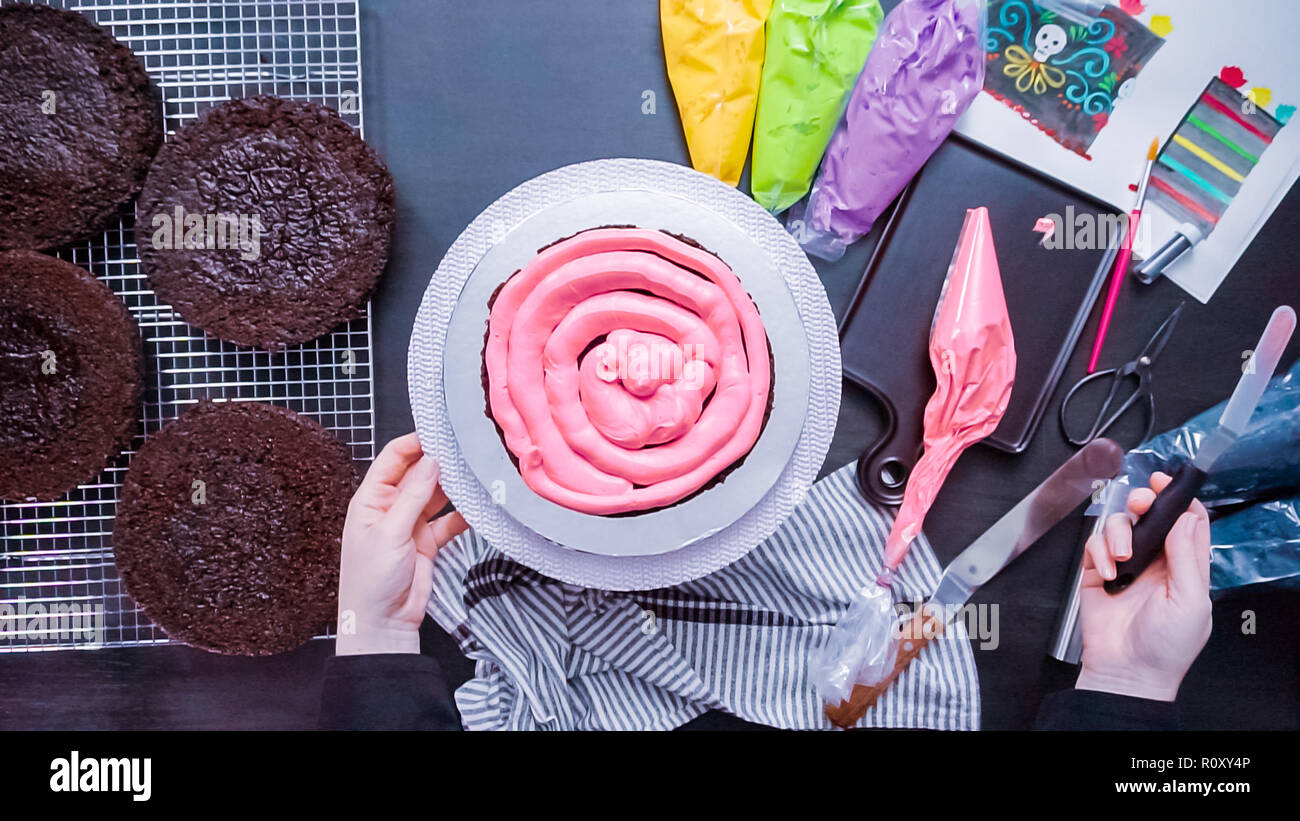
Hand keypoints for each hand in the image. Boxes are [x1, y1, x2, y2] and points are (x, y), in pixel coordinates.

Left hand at [335, 433, 467, 655]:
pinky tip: (479, 506)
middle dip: (440, 462)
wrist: (383, 624)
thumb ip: (413, 496)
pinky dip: (463, 514)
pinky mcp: (428, 541)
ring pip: (436, 495)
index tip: (440, 432)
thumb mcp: (390, 533)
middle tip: (467, 449)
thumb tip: (431, 461)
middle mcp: (391, 507)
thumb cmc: (371, 580)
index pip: (393, 459)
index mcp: (371, 499)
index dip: (415, 443)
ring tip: (477, 473)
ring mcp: (410, 524)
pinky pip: (449, 520)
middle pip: (418, 473)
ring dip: (454, 487)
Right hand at [1077, 471, 1211, 701]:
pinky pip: (1094, 546)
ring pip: (1119, 526)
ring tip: (1121, 557)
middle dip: (1144, 503)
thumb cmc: (1165, 647)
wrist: (1127, 672)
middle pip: (1150, 516)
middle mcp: (1156, 562)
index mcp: (1185, 567)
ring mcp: (1125, 567)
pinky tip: (1108, 574)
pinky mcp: (1098, 574)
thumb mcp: (1191, 601)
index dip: (1179, 500)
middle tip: (1140, 504)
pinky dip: (1098, 554)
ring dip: (1118, 534)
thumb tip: (1186, 518)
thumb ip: (1187, 557)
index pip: (1187, 523)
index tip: (1167, 484)